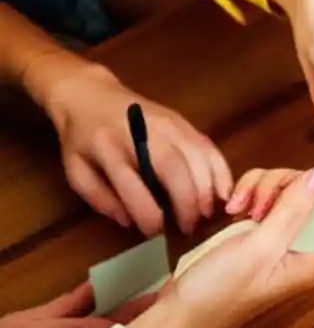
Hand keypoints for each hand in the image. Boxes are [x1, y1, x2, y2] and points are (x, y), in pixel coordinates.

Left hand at [36, 60, 231, 234]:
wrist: (91, 95)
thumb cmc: (82, 139)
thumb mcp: (76, 171)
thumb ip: (99, 199)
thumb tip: (129, 221)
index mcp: (107, 148)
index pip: (133, 187)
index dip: (148, 215)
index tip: (154, 231)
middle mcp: (141, 134)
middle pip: (174, 171)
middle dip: (186, 205)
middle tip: (189, 228)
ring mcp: (167, 125)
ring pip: (197, 159)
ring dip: (206, 191)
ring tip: (206, 214)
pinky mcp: (183, 122)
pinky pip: (208, 147)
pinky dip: (221, 171)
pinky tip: (223, 192)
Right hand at [127, 166, 313, 327]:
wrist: (175, 316)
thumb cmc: (218, 290)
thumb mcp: (260, 247)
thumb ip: (294, 209)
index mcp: (311, 258)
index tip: (288, 182)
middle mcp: (298, 250)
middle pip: (305, 196)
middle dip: (277, 188)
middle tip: (253, 206)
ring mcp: (275, 243)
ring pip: (281, 194)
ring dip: (258, 191)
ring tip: (235, 209)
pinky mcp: (254, 237)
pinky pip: (261, 204)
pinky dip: (246, 198)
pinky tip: (231, 209)